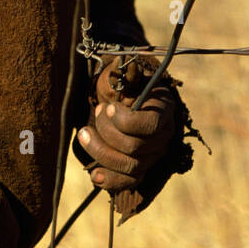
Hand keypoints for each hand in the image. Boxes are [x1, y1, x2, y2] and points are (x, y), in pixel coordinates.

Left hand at [75, 55, 179, 216]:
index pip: (151, 124)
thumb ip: (126, 73)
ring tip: (84, 134)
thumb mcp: (126, 76)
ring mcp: (154, 156)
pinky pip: (129, 182)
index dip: (126, 120)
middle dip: (107, 131)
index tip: (108, 107)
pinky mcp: (141, 169)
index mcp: (164, 110)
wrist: (126, 102)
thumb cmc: (126, 87)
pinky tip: (94, 175)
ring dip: (101, 151)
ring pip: (130, 166)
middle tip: (95, 112)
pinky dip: (110, 180)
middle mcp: (164, 137)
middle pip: (135, 147)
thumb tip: (125, 65)